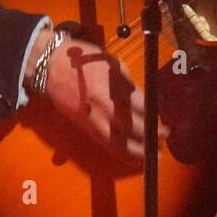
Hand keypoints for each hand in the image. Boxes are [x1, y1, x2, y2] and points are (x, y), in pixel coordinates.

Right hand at [44, 36, 169, 160]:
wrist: (51, 67)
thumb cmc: (84, 60)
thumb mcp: (112, 64)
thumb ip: (127, 83)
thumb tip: (142, 99)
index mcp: (114, 88)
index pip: (142, 108)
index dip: (155, 117)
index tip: (164, 123)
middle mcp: (105, 108)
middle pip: (134, 128)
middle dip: (152, 136)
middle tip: (164, 139)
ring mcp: (94, 120)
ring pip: (120, 143)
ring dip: (138, 151)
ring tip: (152, 155)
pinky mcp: (85, 128)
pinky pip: (106, 145)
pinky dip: (120, 152)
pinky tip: (131, 156)